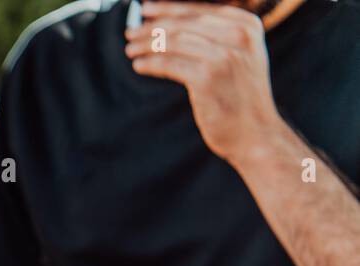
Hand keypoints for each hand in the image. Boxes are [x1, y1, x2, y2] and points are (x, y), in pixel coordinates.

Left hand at [125, 2, 281, 164]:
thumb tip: (175, 23)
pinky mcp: (206, 77)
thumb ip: (220, 36)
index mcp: (246, 25)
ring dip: (147, 44)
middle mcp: (238, 35)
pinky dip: (150, 63)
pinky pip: (169, 64)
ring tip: (130, 49)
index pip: (199, 9)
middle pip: (183, 23)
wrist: (256, 132)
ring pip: (173, 41)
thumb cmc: (242, 97)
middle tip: (131, 32)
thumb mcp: (242, 56)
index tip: (146, 9)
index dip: (168, 8)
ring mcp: (223, 56)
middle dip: (152, 25)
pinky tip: (139, 65)